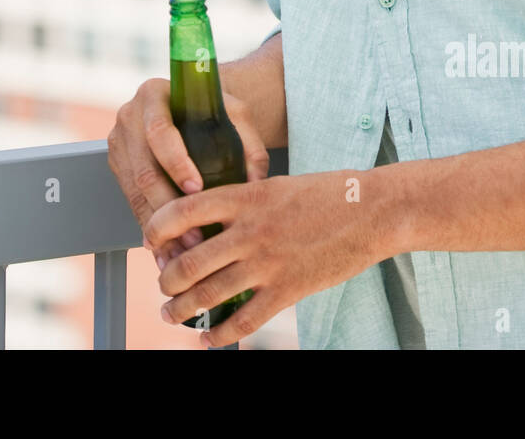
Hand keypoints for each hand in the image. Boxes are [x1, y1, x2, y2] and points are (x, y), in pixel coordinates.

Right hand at [107, 78, 270, 270]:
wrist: (189, 106)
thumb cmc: (214, 109)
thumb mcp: (236, 115)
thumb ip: (250, 144)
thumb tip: (257, 182)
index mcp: (154, 95)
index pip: (158, 131)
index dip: (176, 163)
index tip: (196, 189)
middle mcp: (130, 117)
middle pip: (144, 170)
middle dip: (170, 208)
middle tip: (195, 238)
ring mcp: (120, 143)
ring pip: (135, 193)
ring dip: (160, 227)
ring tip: (184, 252)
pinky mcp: (118, 166)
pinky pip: (131, 201)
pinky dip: (150, 227)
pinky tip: (166, 250)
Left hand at [145, 169, 391, 346]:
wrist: (373, 209)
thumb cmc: (325, 192)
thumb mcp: (275, 184)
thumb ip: (241, 202)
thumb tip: (206, 222)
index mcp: (245, 196)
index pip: (181, 211)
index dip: (156, 228)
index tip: (151, 240)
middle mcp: (250, 230)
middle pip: (187, 263)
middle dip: (166, 281)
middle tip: (162, 286)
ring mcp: (268, 262)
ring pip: (208, 295)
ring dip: (182, 310)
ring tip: (172, 314)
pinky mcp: (288, 289)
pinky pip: (243, 320)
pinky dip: (220, 336)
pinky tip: (209, 339)